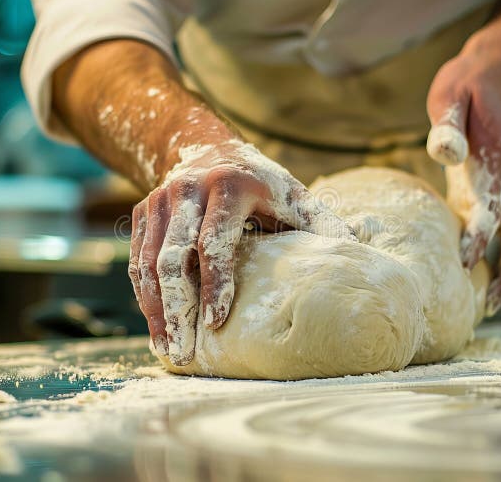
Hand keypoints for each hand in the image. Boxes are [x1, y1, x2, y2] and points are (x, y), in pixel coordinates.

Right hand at [128, 139, 355, 365]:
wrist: (209, 148)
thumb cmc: (262, 184)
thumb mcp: (295, 194)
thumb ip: (322, 222)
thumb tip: (362, 252)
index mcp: (230, 186)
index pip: (215, 241)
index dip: (215, 283)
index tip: (217, 323)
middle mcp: (188, 190)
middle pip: (173, 256)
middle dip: (177, 307)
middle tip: (184, 352)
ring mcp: (160, 200)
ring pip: (149, 262)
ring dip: (155, 309)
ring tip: (168, 348)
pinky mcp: (143, 211)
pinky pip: (138, 260)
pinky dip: (145, 296)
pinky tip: (156, 325)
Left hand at [426, 37, 500, 315]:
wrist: (493, 72)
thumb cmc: (467, 85)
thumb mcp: (451, 95)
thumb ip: (447, 124)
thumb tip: (443, 153)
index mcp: (497, 162)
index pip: (493, 209)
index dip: (480, 237)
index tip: (464, 262)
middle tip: (490, 304)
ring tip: (488, 299)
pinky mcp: (494, 184)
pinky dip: (498, 250)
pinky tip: (474, 266)